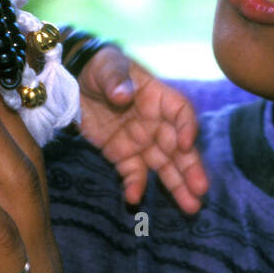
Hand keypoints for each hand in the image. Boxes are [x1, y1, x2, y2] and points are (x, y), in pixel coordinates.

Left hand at [77, 47, 207, 213]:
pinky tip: (134, 198)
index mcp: (157, 97)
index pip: (180, 113)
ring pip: (163, 165)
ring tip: (191, 207)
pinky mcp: (121, 154)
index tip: (186, 145)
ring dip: (176, 185)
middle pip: (178, 146)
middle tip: (201, 190)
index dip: (187, 128)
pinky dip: (135, 185)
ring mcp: (140, 140)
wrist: (72, 79)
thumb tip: (124, 95)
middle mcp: (154, 121)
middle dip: (190, 168)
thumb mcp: (106, 66)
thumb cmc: (97, 65)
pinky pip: (133, 172)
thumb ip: (116, 80)